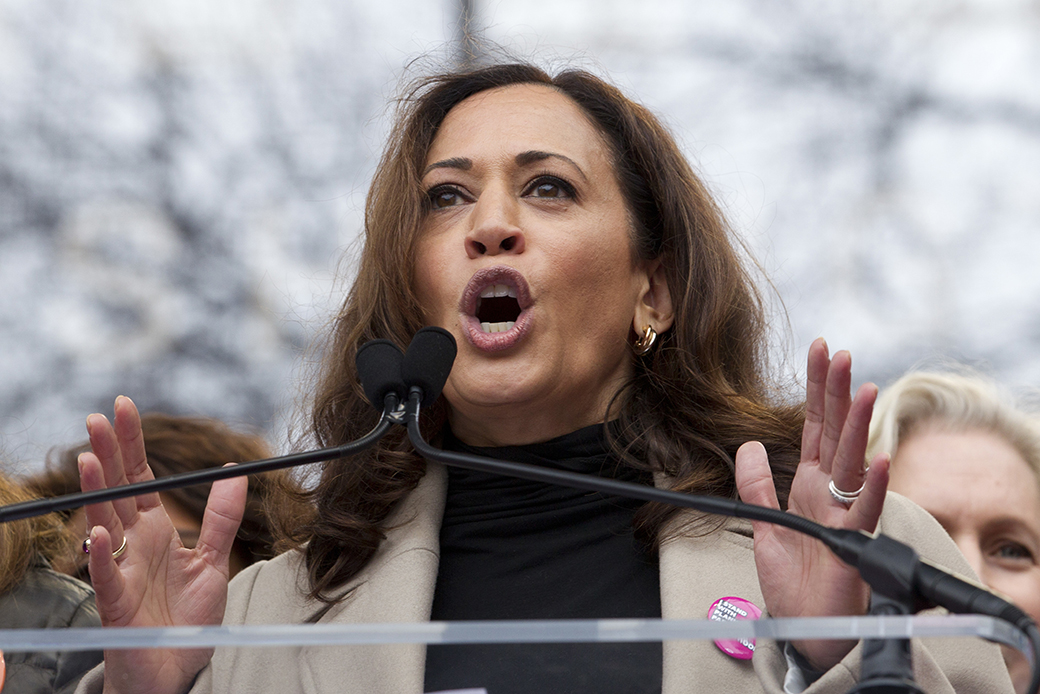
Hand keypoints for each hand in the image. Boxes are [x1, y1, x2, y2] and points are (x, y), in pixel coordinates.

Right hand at [78, 396, 247, 693]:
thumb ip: (221, 517)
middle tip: (97, 418)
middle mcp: (134, 545)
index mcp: (155, 531)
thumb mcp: (214, 560)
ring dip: (97, 494)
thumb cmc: (189, 618)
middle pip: (118, 492)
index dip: (132, 444)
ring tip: (88, 460)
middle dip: (108, 455)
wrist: (178, 669)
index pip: (140, 478)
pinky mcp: (117, 606)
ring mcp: (122, 573)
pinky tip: (99, 533)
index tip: (123, 407)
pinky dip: (101, 556)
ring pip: (104, 525)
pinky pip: (106, 578)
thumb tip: (233, 471)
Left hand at [735, 338, 889, 670]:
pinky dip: (873, 487)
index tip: (820, 348)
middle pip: (835, 433)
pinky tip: (880, 461)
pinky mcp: (851, 544)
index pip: (815, 426)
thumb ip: (757, 486)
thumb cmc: (794, 583)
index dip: (817, 388)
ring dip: (859, 427)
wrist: (805, 630)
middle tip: (840, 352)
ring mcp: (844, 515)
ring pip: (854, 463)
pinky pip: (865, 512)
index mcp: (811, 484)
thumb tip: (749, 445)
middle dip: (837, 393)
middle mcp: (832, 493)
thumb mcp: (765, 526)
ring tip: (863, 389)